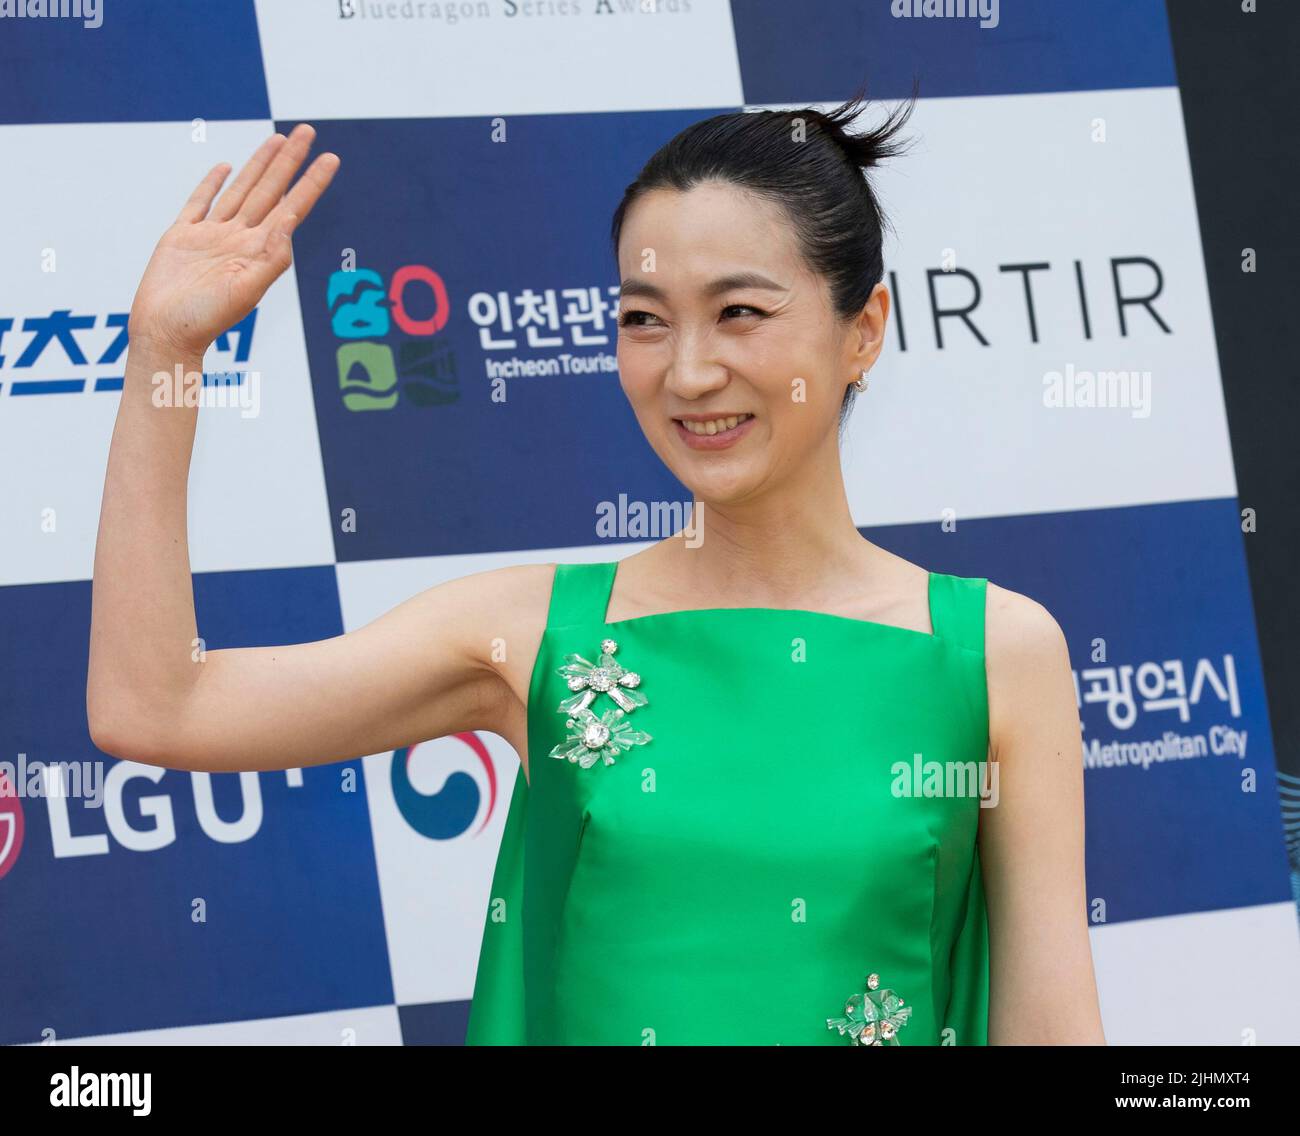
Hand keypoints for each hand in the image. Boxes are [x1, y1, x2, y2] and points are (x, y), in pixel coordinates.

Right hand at [127, 123, 339, 358]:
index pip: (292, 207)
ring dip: (260, 165)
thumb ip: (271, 258)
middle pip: (270, 189)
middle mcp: (240, 239)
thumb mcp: (246, 290)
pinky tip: (226, 167)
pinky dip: (212, 184)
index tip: (331, 157)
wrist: (165, 332)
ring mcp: (212, 236)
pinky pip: (200, 203)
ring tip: (278, 140)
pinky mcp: (182, 236)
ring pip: (241, 190)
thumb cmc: (205, 319)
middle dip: (289, 160)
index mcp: (259, 251)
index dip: (311, 182)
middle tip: (307, 130)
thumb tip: (290, 222)